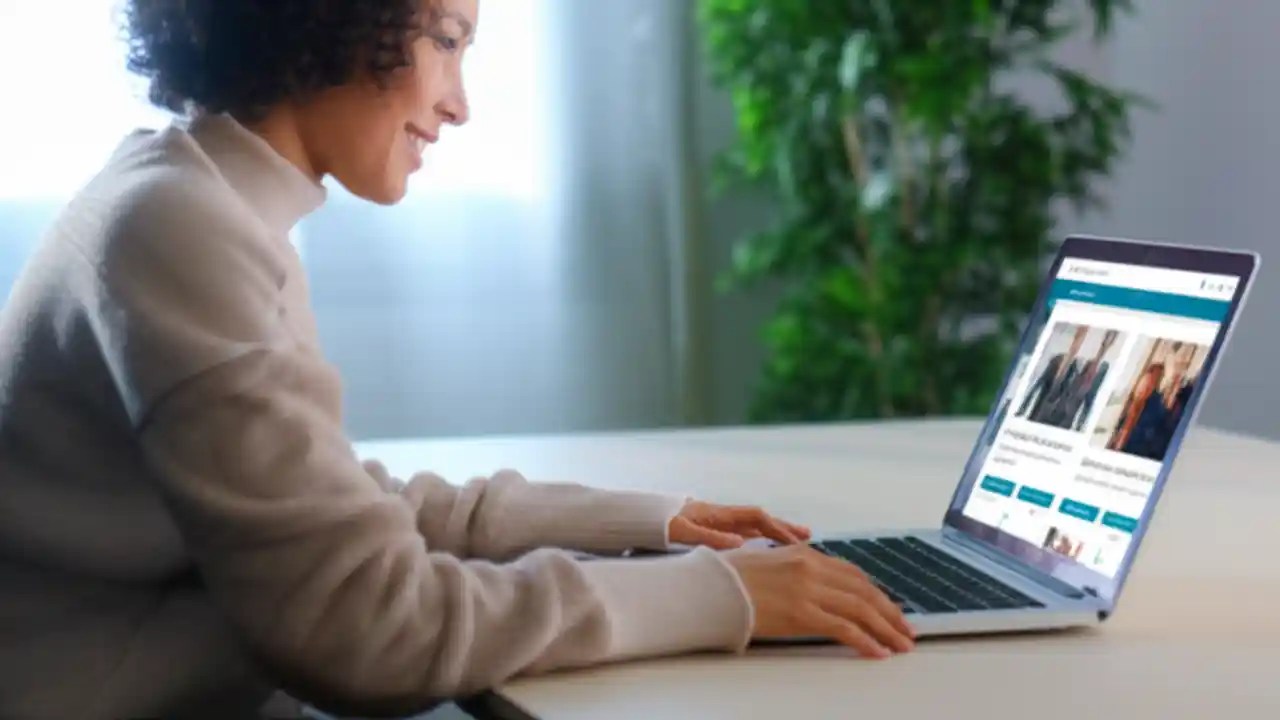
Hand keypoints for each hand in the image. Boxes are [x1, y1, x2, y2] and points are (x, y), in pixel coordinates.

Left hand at [668, 501, 810, 548]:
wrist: (639, 519)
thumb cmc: (658, 524)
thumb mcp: (682, 532)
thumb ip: (710, 537)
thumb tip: (741, 544)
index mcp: (717, 514)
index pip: (755, 517)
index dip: (776, 528)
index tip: (795, 541)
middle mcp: (721, 517)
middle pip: (759, 520)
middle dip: (783, 528)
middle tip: (807, 538)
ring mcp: (717, 524)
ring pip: (752, 528)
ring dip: (773, 535)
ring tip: (795, 543)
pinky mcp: (710, 532)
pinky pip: (741, 535)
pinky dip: (757, 541)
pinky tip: (764, 551)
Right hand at [725, 544, 914, 658]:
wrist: (710, 588)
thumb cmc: (730, 578)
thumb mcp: (769, 563)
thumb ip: (795, 571)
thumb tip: (813, 586)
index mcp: (805, 555)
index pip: (852, 574)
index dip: (875, 593)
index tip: (887, 607)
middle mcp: (811, 568)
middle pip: (864, 591)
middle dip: (889, 612)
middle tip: (905, 629)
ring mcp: (808, 591)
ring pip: (861, 609)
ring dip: (886, 629)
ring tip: (900, 644)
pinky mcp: (802, 614)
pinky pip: (845, 629)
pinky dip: (866, 641)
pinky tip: (878, 651)